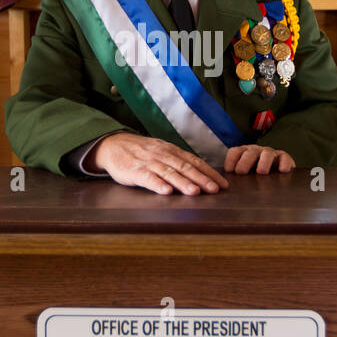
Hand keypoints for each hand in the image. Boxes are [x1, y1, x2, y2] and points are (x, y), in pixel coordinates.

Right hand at [86, 132, 228, 195]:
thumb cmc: (141, 152)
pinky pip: (148, 178)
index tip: (223, 184)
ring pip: (169, 173)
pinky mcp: (134, 171)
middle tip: (214, 189)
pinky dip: (157, 184)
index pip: (195, 162)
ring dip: (182, 183)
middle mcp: (163, 155)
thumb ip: (179, 162)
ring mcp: (149, 163)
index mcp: (172, 151)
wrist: (113, 145)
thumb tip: (202, 175)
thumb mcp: (162, 153)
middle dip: (201, 179)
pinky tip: (166, 192)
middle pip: (185, 167)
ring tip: (195, 192)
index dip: (209, 173)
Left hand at [224, 145, 295, 173]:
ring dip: (263, 162)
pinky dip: (284, 163)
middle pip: (250, 152)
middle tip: (241, 172)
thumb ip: (236, 178)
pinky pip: (284, 157)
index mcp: (244, 153)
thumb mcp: (244, 176)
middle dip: (245, 162)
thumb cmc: (254, 177)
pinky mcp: (284, 157)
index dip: (231, 160)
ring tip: (261, 172)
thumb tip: (225, 186)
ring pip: (267, 154)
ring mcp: (270, 153)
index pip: (235, 152)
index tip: (229, 171)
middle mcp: (256, 151)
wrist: (276, 176)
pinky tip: (282, 170)